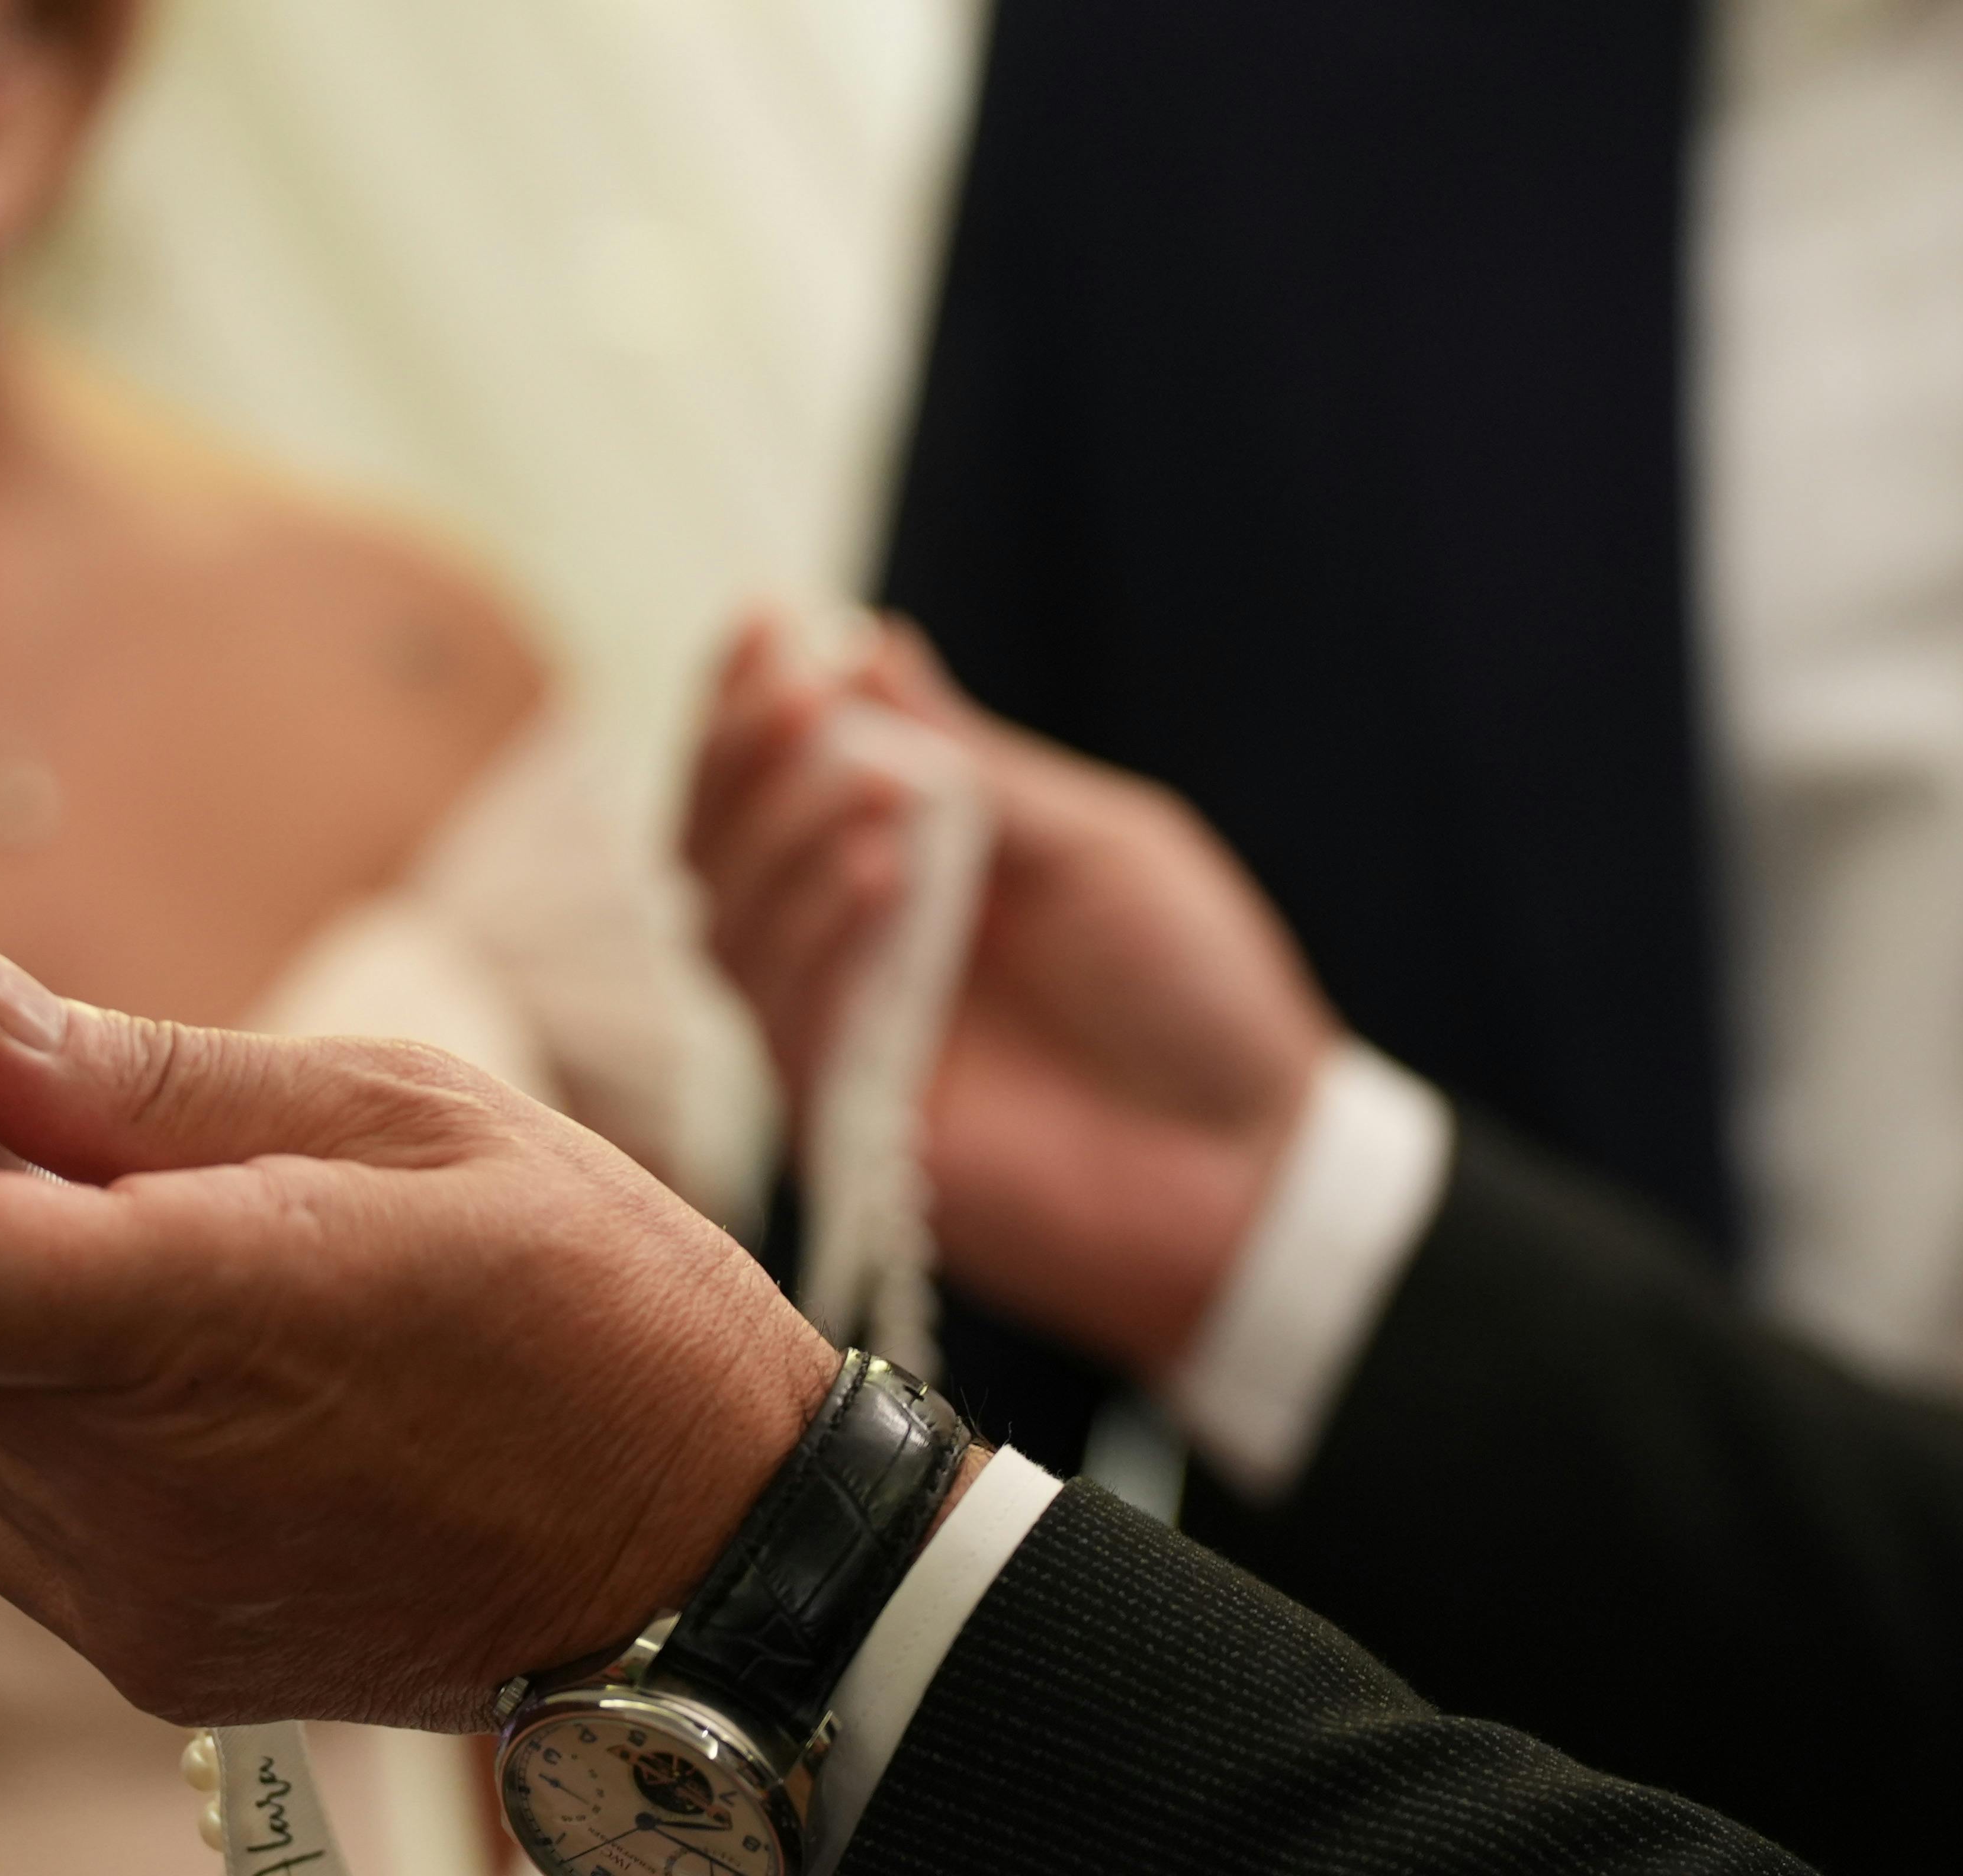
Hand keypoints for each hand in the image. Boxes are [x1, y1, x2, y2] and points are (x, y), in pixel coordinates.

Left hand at [0, 944, 841, 1732]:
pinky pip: (8, 1517)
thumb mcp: (407, 1114)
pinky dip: (37, 1423)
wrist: (711, 1550)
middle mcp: (146, 1480)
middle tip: (32, 1115)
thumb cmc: (597, 1305)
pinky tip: (173, 1378)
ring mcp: (142, 1589)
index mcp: (211, 1313)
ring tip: (143, 1253)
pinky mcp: (159, 1659)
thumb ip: (149, 1076)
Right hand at [685, 614, 1341, 1378]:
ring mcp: (839, 1038)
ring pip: (726, 923)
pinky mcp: (848, 1123)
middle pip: (714, 846)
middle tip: (791, 698)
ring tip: (875, 791)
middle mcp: (850, 951)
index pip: (776, 778)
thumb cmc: (1194, 996)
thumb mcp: (1092, 844)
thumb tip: (872, 652)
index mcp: (906, 870)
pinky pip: (786, 1014)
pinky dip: (817, 931)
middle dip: (737, 760)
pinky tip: (878, 874)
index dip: (748, 702)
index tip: (764, 621)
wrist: (1248, 1167)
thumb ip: (971, 766)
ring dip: (784, 836)